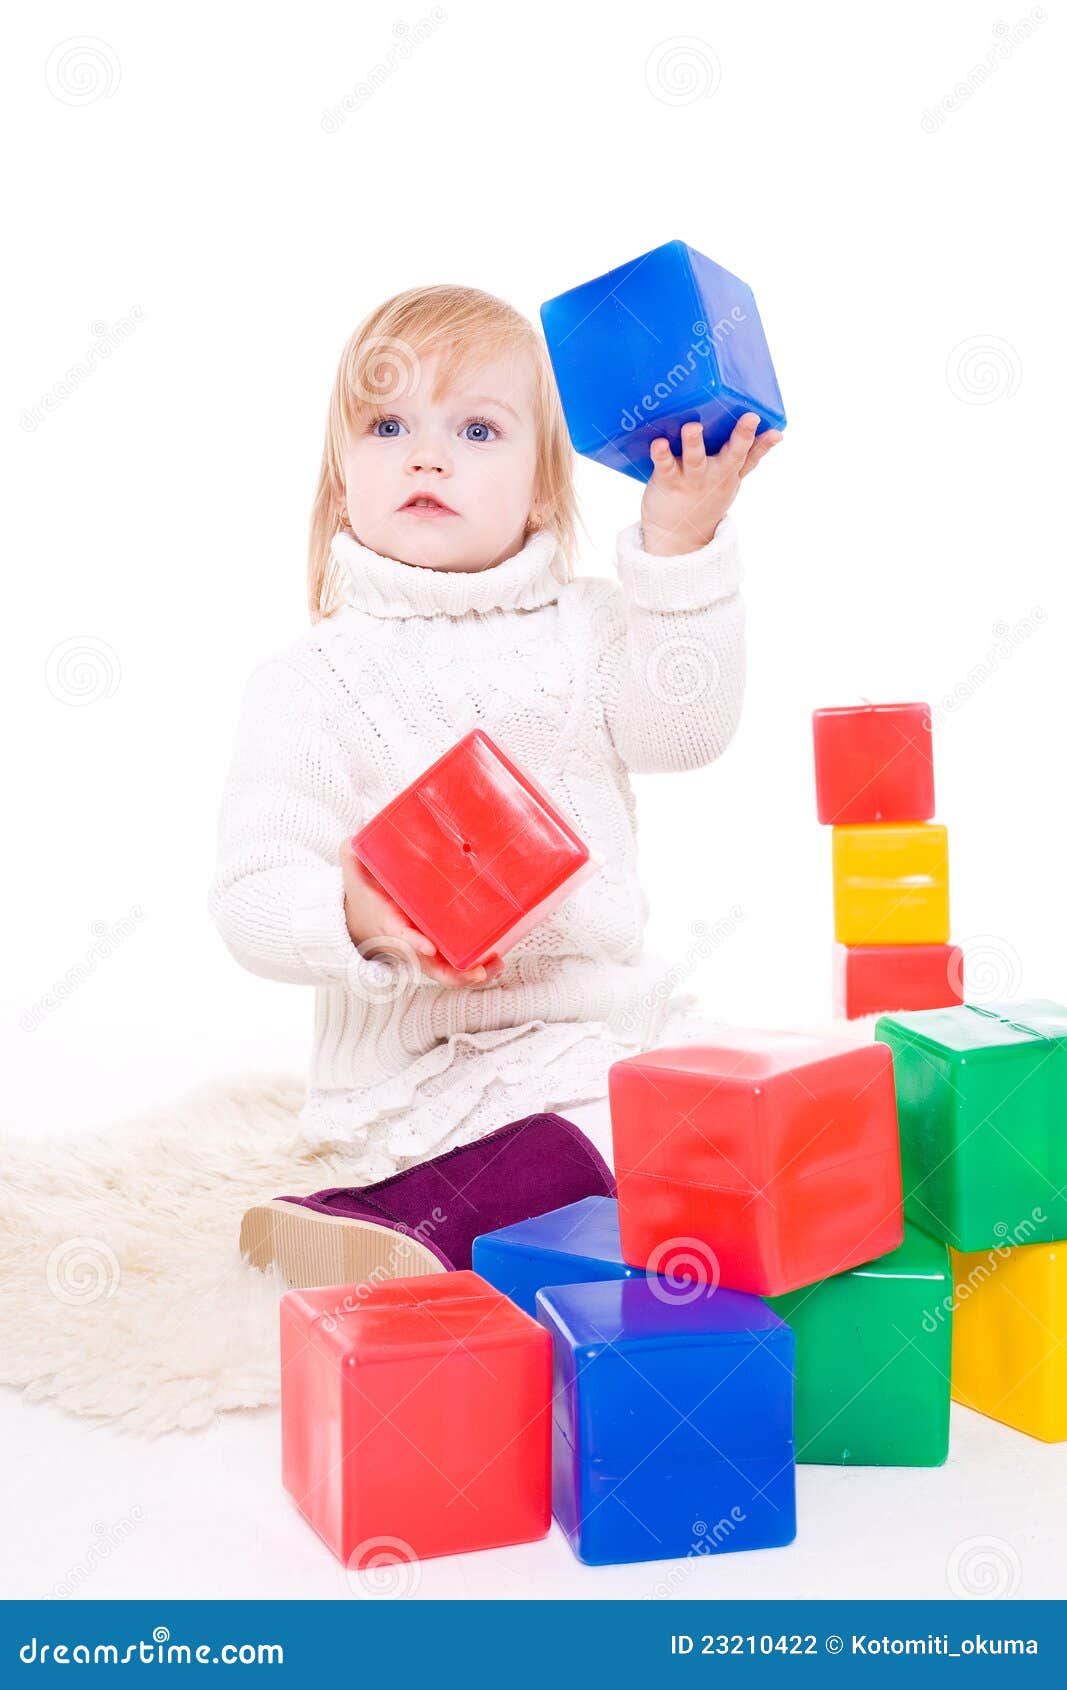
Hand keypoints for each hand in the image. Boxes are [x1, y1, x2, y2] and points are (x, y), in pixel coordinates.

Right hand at [338, 840, 503, 987]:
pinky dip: (476, 968)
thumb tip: (353, 841)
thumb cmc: (366, 896)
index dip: (414, 943)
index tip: (429, 947)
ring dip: (473, 974)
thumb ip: (352, 857)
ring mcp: (425, 951)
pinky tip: (498, 960)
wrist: (362, 920)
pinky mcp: (437, 951)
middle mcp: (410, 944)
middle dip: (455, 974)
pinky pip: (456, 966)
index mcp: (390, 924)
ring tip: (496, 964)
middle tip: (477, 971)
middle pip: (432, 967)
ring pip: (449, 971)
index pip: (401, 937)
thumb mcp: (354, 876)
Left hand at [639, 413, 781, 556]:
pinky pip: (665, 466)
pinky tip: (659, 443)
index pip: (751, 455)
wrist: (677, 535)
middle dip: (741, 437)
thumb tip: (778, 432)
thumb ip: (751, 455)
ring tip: (693, 428)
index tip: (776, 431)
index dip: (764, 443)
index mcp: (730, 471)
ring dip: (695, 443)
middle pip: (731, 456)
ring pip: (696, 459)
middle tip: (750, 419)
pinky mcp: (668, 480)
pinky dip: (661, 454)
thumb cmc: (707, 496)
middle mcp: (714, 474)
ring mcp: (691, 478)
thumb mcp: (733, 479)